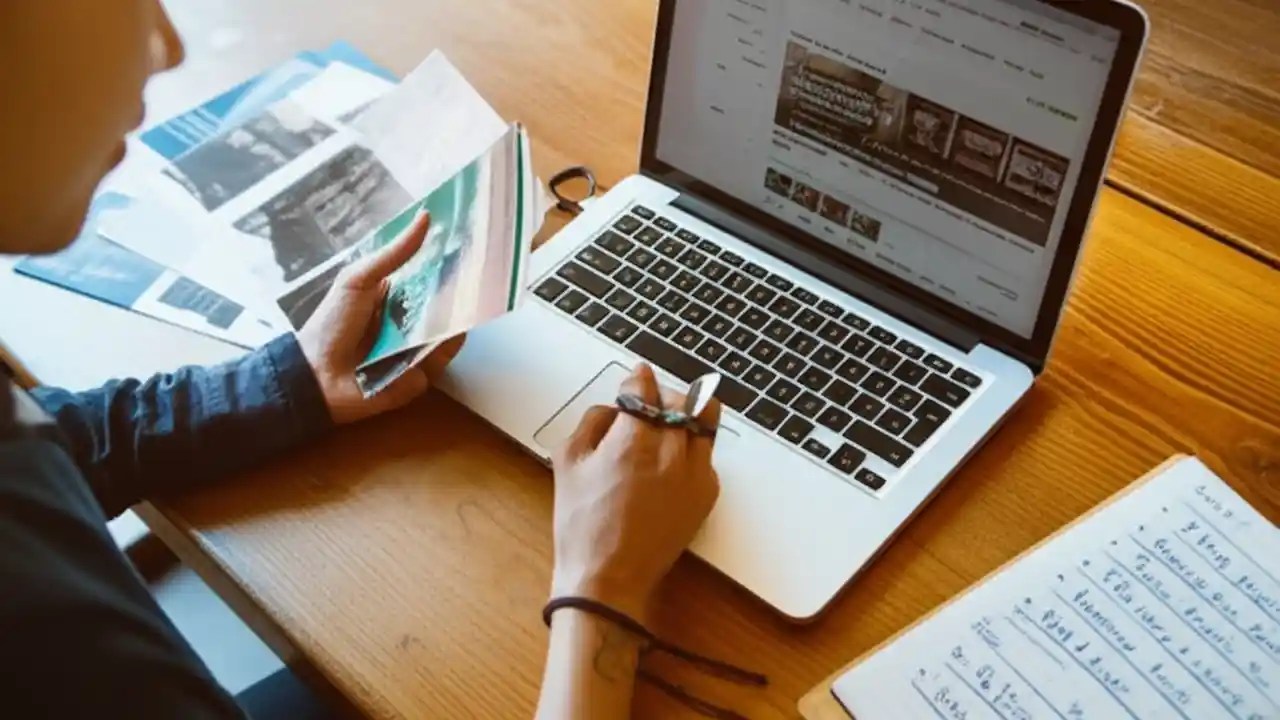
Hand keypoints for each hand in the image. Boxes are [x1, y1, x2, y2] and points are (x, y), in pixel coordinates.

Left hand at [297, 210, 464, 424]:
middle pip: (445, 301)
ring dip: (458, 314)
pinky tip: (455, 328)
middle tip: (485, 268)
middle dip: (463, 287)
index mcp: (395, 295)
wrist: (317, 377)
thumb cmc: (333, 323)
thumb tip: (426, 217)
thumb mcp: (359, 279)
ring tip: (476, 294)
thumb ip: (394, 253)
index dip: (449, 260)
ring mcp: (417, 349)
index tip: (472, 240)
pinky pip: (440, 358)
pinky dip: (446, 345)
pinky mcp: (421, 375)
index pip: (430, 275)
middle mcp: (410, 320)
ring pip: (448, 329)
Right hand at [550, 363, 721, 621]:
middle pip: (680, 397)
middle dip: (662, 394)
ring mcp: (695, 474)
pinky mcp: (707, 494)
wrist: (609, 577)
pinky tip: (672, 461)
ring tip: (671, 422)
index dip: (637, 379)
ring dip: (687, 413)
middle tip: (649, 402)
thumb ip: (593, 421)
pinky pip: (707, 454)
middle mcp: (671, 453)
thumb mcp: (568, 463)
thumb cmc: (582, 525)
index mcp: (633, 442)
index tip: (636, 378)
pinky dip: (692, 447)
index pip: (645, 388)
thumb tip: (614, 405)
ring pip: (705, 419)